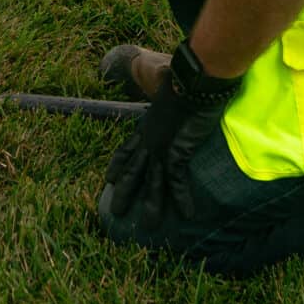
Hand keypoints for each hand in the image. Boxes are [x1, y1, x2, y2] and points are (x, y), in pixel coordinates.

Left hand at [97, 45, 238, 245]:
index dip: (118, 165)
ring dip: (150, 205)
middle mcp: (149, 138)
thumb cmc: (187, 79)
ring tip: (148, 226)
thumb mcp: (173, 92)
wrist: (193, 78)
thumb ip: (172, 100)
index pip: (127, 149)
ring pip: (151, 182)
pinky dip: (181, 198)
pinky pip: (177, 180)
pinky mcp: (177, 151)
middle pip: (132, 171)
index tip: (110, 179)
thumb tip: (177, 91)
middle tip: (117, 212)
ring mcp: (161, 146)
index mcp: (147, 125)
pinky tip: (187, 214)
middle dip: (124, 192)